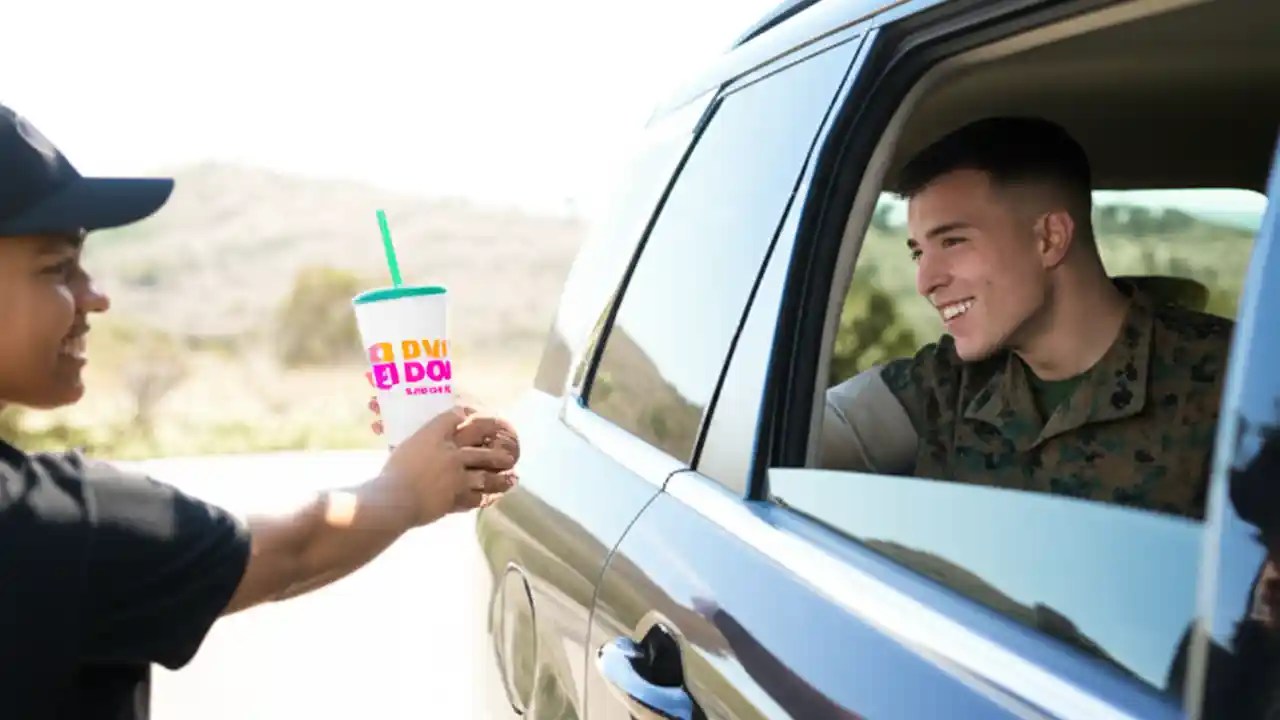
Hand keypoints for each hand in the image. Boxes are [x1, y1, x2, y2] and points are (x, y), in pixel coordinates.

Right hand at [370, 396, 519, 512]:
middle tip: (510, 445)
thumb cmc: (393, 473)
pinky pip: (479, 496)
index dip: (468, 413)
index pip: (454, 416)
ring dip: (501, 475)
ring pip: (487, 471)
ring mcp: (458, 474)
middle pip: (480, 439)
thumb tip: (426, 445)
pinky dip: (488, 497)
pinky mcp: (459, 495)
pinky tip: (495, 497)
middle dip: (497, 440)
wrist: (394, 499)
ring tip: (513, 475)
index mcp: (433, 436)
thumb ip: (421, 444)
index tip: (475, 415)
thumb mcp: (405, 449)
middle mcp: (451, 451)